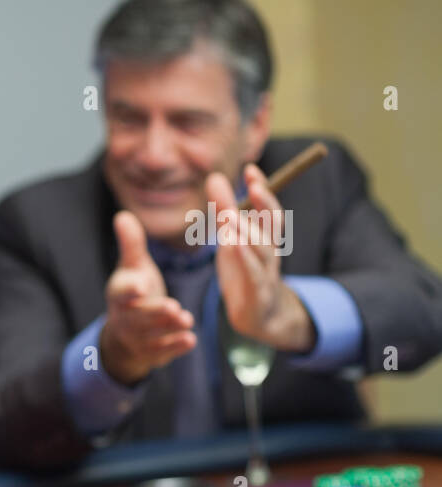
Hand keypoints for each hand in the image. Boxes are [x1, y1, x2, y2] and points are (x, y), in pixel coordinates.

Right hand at [98, 210, 196, 384]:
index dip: (129, 290)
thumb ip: (131, 244)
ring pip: (151, 336)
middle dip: (155, 313)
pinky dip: (174, 348)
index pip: (121, 292)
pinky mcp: (151, 353)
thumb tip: (122, 215)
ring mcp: (137, 338)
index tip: (140, 287)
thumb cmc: (134, 292)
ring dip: (168, 330)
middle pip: (138, 316)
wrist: (124, 334)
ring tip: (186, 320)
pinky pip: (162, 353)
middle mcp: (125, 317)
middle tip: (174, 307)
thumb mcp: (132, 268)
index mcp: (120, 294)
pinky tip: (190, 341)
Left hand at [211, 167, 313, 351]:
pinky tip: (234, 245)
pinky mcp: (257, 293)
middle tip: (254, 184)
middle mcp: (269, 251)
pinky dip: (245, 258)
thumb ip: (223, 210)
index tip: (251, 169)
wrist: (259, 317)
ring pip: (262, 249)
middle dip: (265, 203)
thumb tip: (214, 177)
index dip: (262, 189)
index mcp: (264, 237)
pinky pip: (254, 274)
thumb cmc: (244, 272)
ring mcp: (266, 272)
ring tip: (231, 215)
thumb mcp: (231, 239)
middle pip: (272, 224)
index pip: (267, 209)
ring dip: (249, 231)